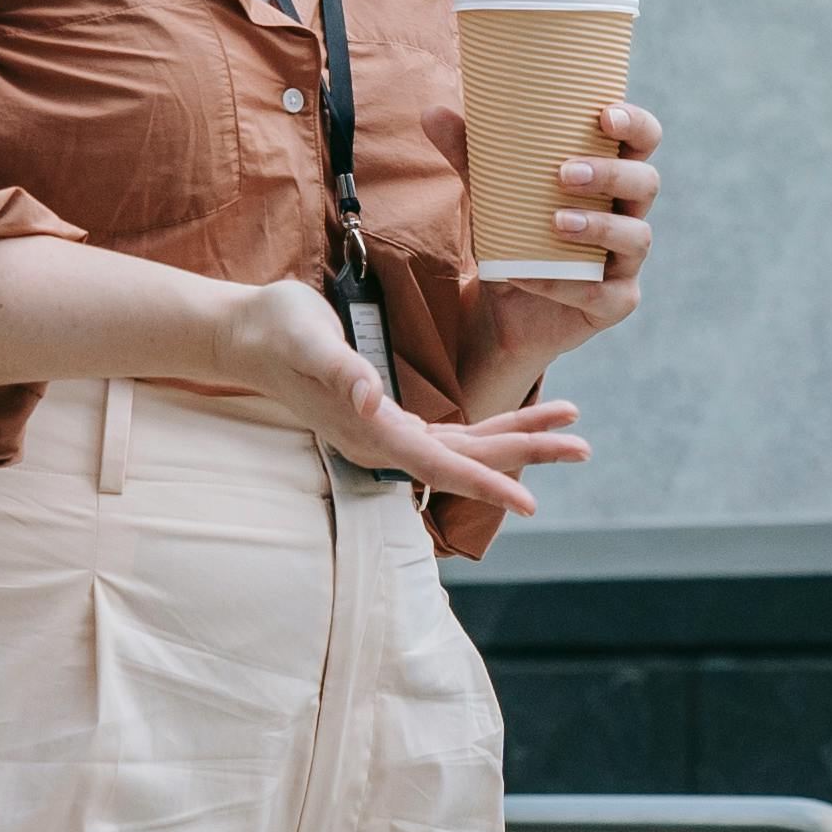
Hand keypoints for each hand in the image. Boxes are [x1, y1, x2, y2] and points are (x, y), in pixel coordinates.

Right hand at [222, 280, 589, 514]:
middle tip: (584, 446)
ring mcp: (388, 434)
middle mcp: (384, 441)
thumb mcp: (307, 339)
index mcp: (370, 430)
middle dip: (527, 453)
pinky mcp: (390, 419)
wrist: (247, 335)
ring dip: (519, 438)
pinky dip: (491, 429)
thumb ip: (340, 372)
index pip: (438, 465)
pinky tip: (520, 426)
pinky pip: (452, 433)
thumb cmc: (277, 330)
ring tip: (571, 428)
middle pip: (467, 458)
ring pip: (467, 446)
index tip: (529, 501)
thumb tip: (370, 400)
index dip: (485, 481)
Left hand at [454, 99, 660, 417]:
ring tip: (556, 222)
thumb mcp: (489, 196)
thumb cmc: (510, 240)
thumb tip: (432, 112)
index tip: (606, 115)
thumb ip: (468, 155)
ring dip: (599, 226)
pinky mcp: (615, 302)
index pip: (641, 141)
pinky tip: (530, 276)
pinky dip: (565, 283)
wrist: (499, 313)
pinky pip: (604, 293)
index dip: (636, 124)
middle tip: (565, 173)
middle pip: (647, 182)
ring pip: (636, 236)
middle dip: (612, 173)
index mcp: (608, 179)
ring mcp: (625, 262)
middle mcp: (626, 214)